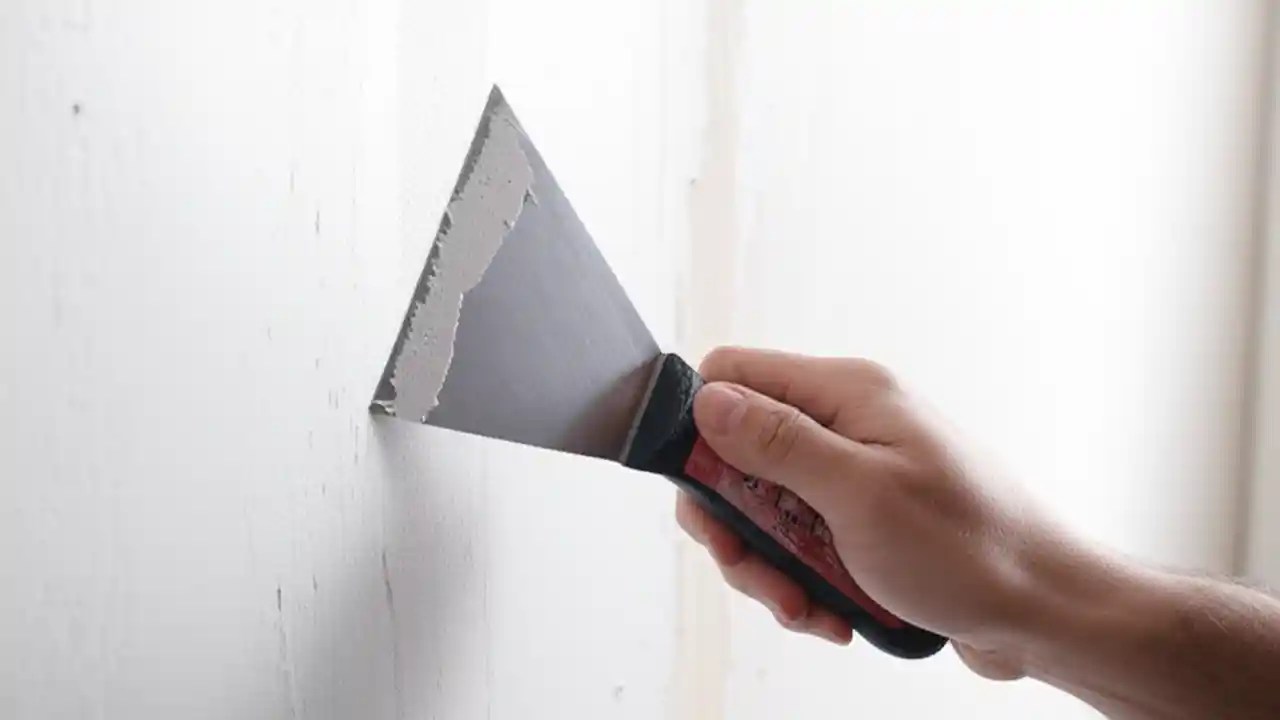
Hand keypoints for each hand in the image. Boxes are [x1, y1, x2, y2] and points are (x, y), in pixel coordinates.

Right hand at [676, 347, 1074, 677]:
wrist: (1045, 611)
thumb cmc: (973, 549)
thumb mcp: (860, 495)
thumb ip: (778, 443)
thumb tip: (707, 401)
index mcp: (847, 394)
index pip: (734, 375)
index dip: (699, 431)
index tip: (708, 497)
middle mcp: (848, 423)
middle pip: (740, 453)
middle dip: (736, 522)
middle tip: (757, 570)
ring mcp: (856, 471)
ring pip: (767, 508)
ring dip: (772, 565)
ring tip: (807, 607)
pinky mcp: (864, 517)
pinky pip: (803, 542)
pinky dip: (805, 582)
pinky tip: (833, 612)